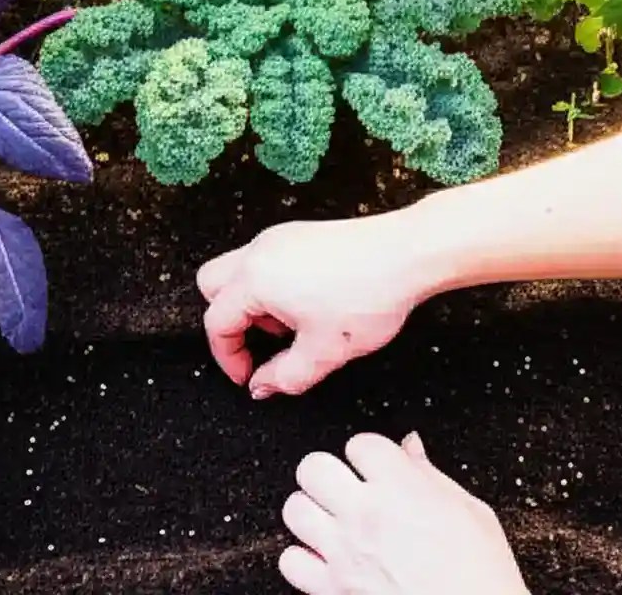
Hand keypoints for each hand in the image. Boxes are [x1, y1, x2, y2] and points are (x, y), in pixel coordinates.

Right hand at [196, 213, 446, 397]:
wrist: (408, 253)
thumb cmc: (370, 294)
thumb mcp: (324, 353)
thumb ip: (285, 377)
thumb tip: (262, 386)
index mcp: (255, 280)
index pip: (217, 322)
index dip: (228, 357)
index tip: (248, 376)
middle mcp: (259, 252)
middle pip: (212, 286)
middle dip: (229, 322)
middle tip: (260, 345)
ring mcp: (278, 238)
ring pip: (239, 271)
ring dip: (252, 304)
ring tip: (291, 325)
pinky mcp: (300, 234)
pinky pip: (266, 261)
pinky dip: (271, 286)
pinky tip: (309, 304)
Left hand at [280, 433, 528, 594]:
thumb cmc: (482, 577)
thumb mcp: (472, 512)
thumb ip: (430, 475)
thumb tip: (409, 447)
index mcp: (402, 489)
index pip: (360, 444)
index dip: (369, 453)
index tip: (377, 466)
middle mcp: (366, 515)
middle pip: (313, 467)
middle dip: (328, 472)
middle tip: (346, 486)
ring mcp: (344, 552)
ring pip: (295, 509)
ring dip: (312, 510)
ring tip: (332, 519)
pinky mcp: (332, 588)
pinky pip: (291, 561)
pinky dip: (302, 558)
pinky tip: (325, 557)